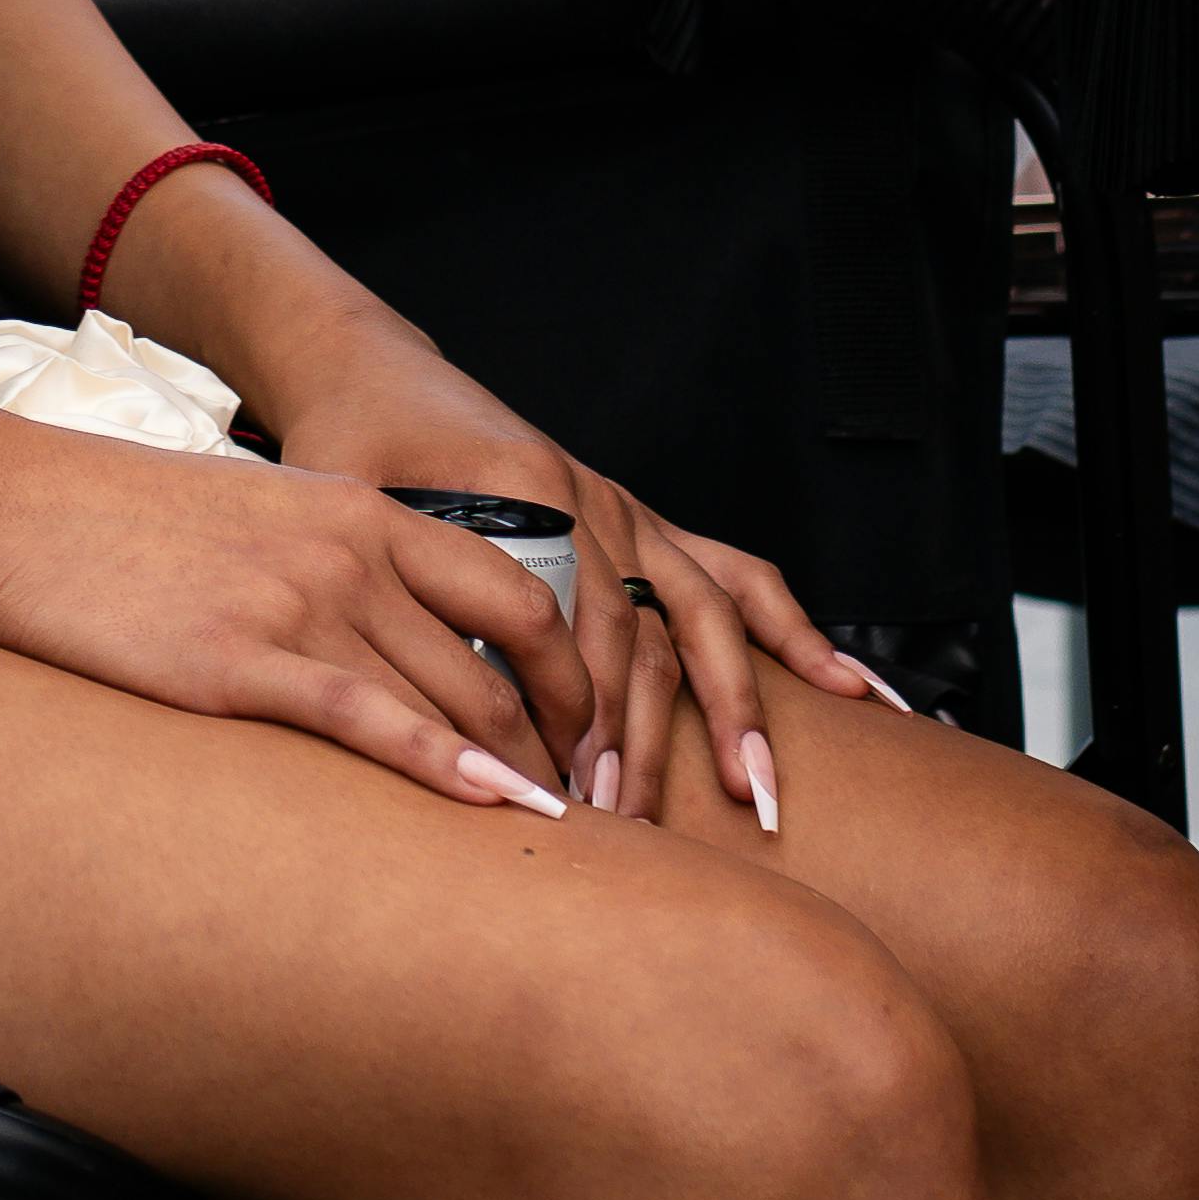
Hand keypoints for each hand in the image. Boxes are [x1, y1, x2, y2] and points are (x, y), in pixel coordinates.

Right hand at [0, 408, 604, 813]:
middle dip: (561, 741)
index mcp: (360, 509)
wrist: (18, 513)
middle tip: (597, 805)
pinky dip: (447, 769)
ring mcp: (298, 606)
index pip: (514, 591)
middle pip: (497, 661)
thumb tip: (396, 631)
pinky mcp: (243, 664)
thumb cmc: (129, 521)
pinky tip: (493, 806)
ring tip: (565, 833)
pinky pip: (369, 722)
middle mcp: (348, 552)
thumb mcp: (263, 516)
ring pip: (449, 699)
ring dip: (521, 771)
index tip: (591, 730)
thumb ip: (338, 559)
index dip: (572, 669)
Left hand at [262, 334, 877, 833]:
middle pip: (644, 633)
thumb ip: (383, 576)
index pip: (574, 625)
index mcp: (528, 495)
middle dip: (651, 739)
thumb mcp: (346, 499)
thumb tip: (401, 690)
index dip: (580, 717)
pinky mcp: (646, 522)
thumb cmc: (354, 445)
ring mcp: (630, 511)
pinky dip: (793, 631)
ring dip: (733, 705)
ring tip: (757, 790)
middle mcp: (595, 500)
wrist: (374, 372)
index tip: (579, 799)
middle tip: (639, 827)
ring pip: (705, 613)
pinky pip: (734, 575)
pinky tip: (852, 691)